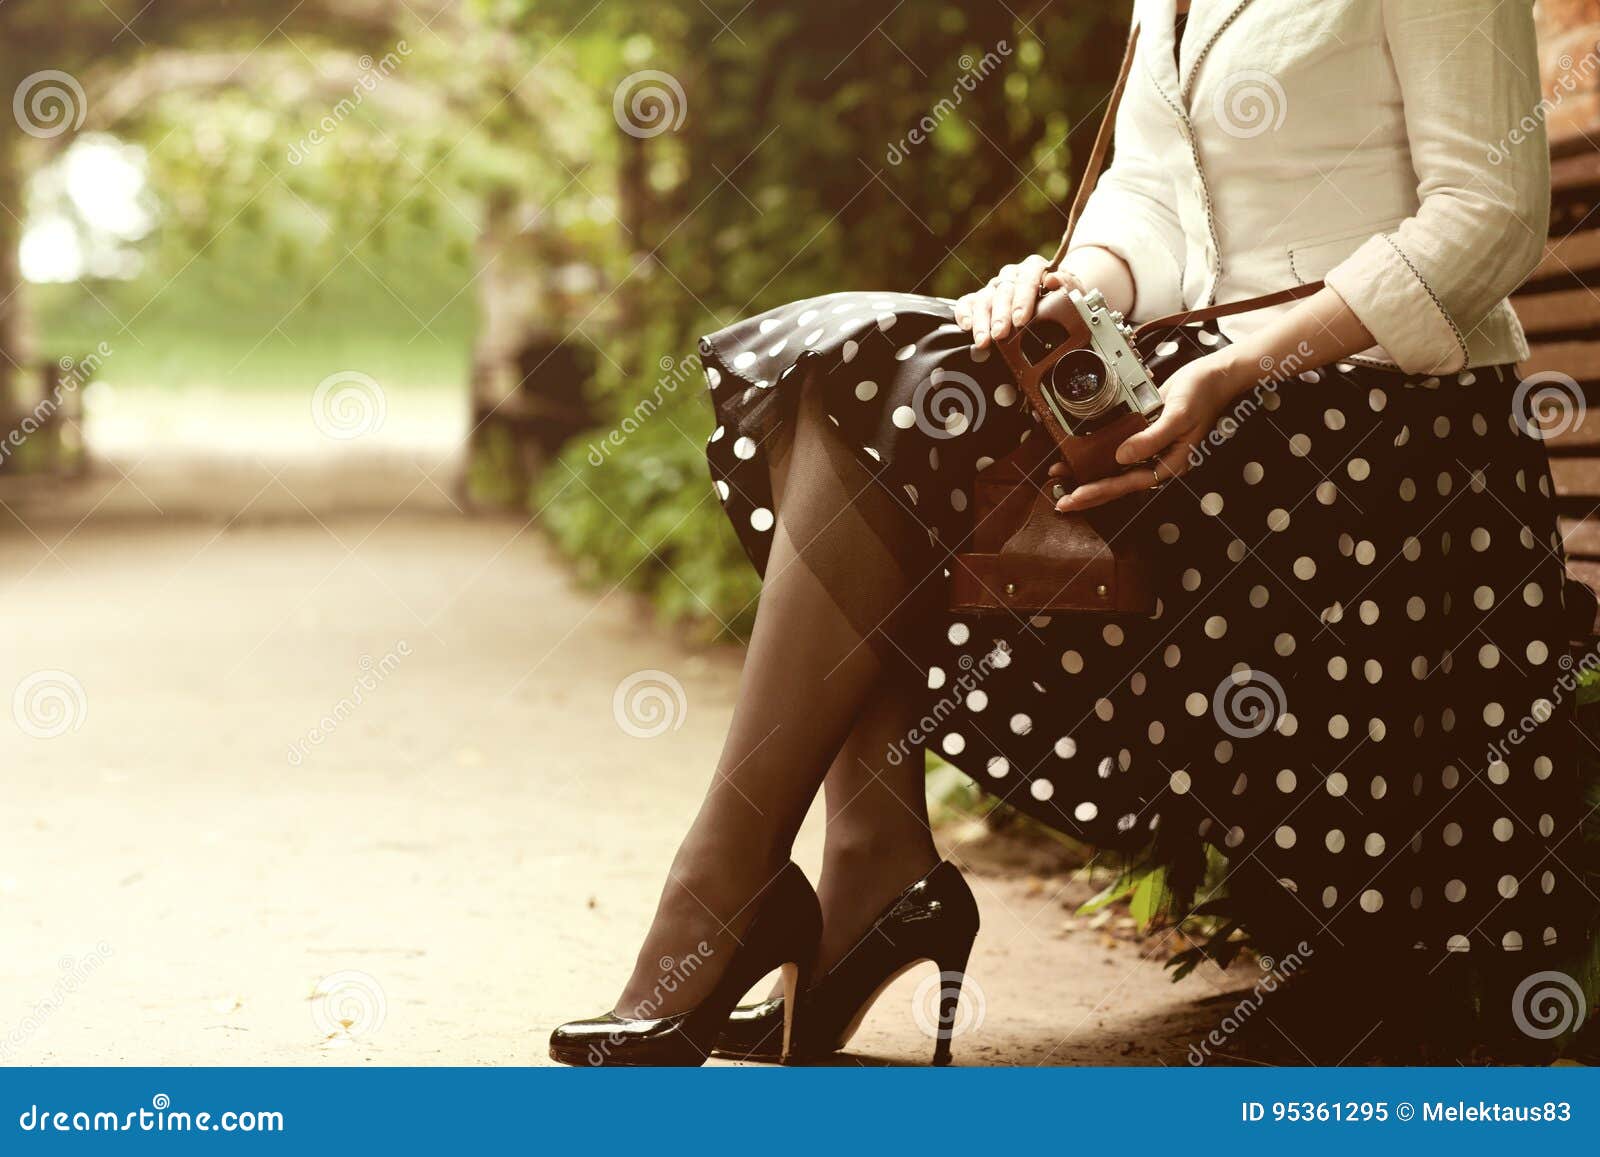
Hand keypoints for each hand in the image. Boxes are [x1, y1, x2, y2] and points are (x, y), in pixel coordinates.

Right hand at [954, 257, 1085, 348]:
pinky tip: (967, 327)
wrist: (1049, 297)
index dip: (1022, 299)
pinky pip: (967, 302)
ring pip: (984, 299)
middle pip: (1002, 291)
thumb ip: (1067, 283)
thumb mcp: (1072, 290)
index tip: (1021, 320)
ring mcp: (994, 287)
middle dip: (1000, 315)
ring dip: (982, 321)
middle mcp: (1011, 276)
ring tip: (984, 341)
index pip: (1027, 278)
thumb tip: (1054, 280)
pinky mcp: (980, 298)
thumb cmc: (1060, 296)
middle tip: (1000, 334)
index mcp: (1033, 269)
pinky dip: (965, 314)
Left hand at [1052, 349, 1249, 510]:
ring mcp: (1150, 447)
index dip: (1100, 492)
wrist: (1213, 375)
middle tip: (1061, 503)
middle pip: (1118, 483)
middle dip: (1089, 493)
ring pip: (1115, 467)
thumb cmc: (1202, 395)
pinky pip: (1117, 446)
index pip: (1128, 483)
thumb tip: (1120, 457)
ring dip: (1089, 473)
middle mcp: (1158, 460)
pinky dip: (1098, 451)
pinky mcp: (1144, 432)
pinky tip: (1080, 451)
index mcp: (1170, 463)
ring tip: (1061, 477)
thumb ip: (1151, 439)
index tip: (1075, 497)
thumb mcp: (1178, 416)